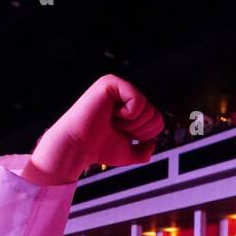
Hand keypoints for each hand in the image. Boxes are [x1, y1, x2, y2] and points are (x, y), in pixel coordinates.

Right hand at [21, 75, 163, 185]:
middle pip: (155, 116)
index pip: (156, 121)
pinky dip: (127, 116)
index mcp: (128, 107)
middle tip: (116, 129)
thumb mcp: (126, 152)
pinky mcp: (111, 83)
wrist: (78, 148)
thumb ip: (142, 151)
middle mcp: (124, 94)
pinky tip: (110, 114)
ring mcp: (117, 87)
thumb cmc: (97, 149)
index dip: (144, 136)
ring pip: (148, 110)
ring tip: (111, 122)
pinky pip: (138, 101)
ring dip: (130, 125)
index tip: (122, 134)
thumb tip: (152, 145)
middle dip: (138, 131)